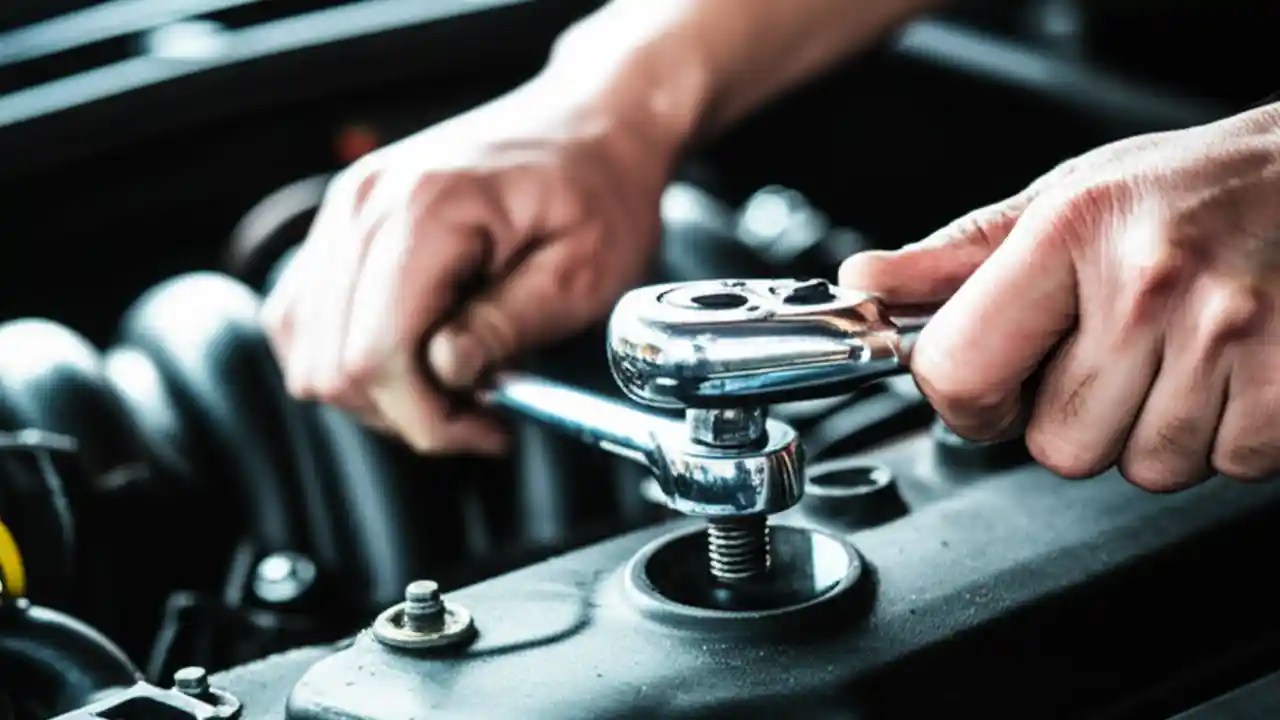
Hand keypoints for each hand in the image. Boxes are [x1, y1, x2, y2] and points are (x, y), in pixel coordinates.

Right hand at [259, 77, 673, 453]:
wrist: (588, 124)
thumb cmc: (596, 188)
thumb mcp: (583, 269)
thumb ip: (509, 323)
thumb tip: (448, 372)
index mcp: (426, 209)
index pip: (376, 356)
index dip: (427, 418)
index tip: (488, 429)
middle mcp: (365, 204)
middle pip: (331, 363)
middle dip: (407, 412)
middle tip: (479, 413)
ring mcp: (345, 211)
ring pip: (306, 351)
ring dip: (377, 392)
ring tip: (452, 384)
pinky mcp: (343, 226)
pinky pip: (305, 319)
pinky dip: (351, 357)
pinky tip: (416, 357)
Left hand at [840, 103, 1279, 489]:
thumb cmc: (1191, 186)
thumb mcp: (1065, 198)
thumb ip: (959, 258)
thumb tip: (865, 285)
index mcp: (1070, 232)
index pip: (960, 372)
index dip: (966, 400)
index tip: (989, 388)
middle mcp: (1149, 283)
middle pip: (1057, 447)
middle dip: (1077, 416)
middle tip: (1116, 353)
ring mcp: (1231, 333)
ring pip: (1144, 467)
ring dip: (1155, 429)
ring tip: (1179, 354)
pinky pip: (1227, 467)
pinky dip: (1226, 435)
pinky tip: (1230, 371)